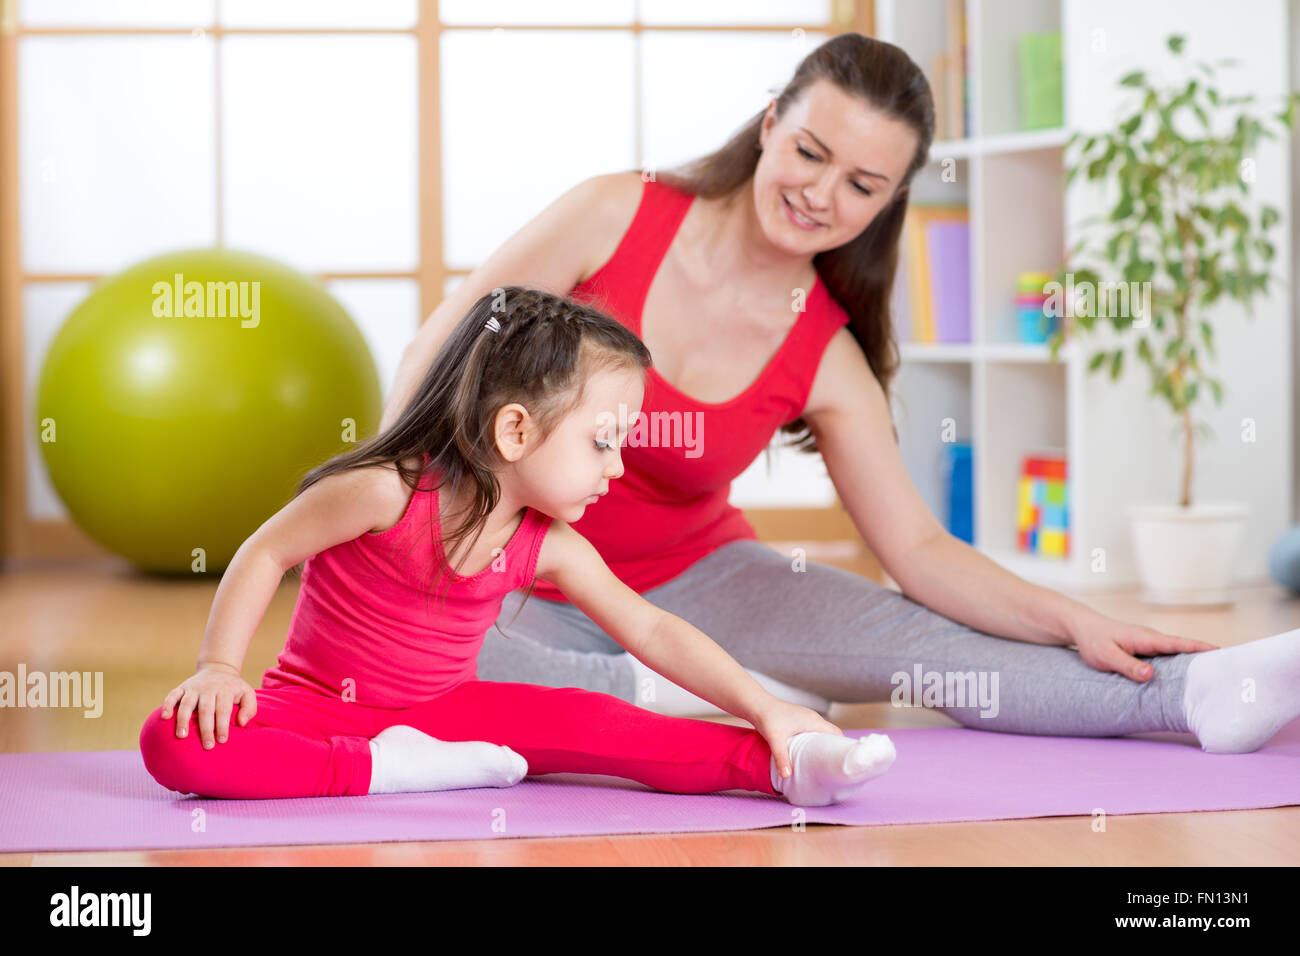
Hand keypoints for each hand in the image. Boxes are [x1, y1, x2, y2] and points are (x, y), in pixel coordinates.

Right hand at [161, 663, 257, 748]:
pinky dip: (167, 704)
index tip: (221, 741)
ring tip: (182, 736)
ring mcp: (194, 688)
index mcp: (225, 690)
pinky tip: (165, 717)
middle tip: (207, 746)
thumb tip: (241, 723)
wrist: (218, 669)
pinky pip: (172, 695)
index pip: (223, 710)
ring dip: (183, 719)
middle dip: (206, 729)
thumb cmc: (233, 688)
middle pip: (206, 710)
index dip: (222, 725)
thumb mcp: (247, 693)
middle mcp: (209, 688)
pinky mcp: (182, 687)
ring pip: (187, 703)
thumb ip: (249, 708)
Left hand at [750, 698, 842, 780]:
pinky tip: (807, 753)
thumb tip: (787, 776)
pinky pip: (813, 732)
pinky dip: (814, 742)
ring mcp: (806, 718)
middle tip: (832, 767)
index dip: (841, 747)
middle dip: (833, 749)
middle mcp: (813, 718)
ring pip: (821, 733)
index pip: (836, 733)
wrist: (756, 704)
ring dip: (823, 745)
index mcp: (813, 721)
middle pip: (831, 734)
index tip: (842, 762)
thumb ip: (782, 757)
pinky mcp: (798, 720)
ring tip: (821, 763)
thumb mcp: (775, 739)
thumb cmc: (767, 718)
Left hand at [1069, 614, 1217, 681]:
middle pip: (1185, 648)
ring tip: (1216, 676)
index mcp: (1147, 638)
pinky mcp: (1146, 649)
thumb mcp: (1106, 656)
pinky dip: (1181, 663)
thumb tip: (1150, 674)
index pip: (1179, 644)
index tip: (1222, 654)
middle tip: (1231, 670)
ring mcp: (1150, 643)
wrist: (1082, 628)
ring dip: (1195, 661)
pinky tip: (1188, 676)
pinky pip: (1168, 656)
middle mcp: (1153, 638)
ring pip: (1177, 652)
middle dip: (1207, 656)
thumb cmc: (1093, 641)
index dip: (1201, 649)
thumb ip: (1127, 665)